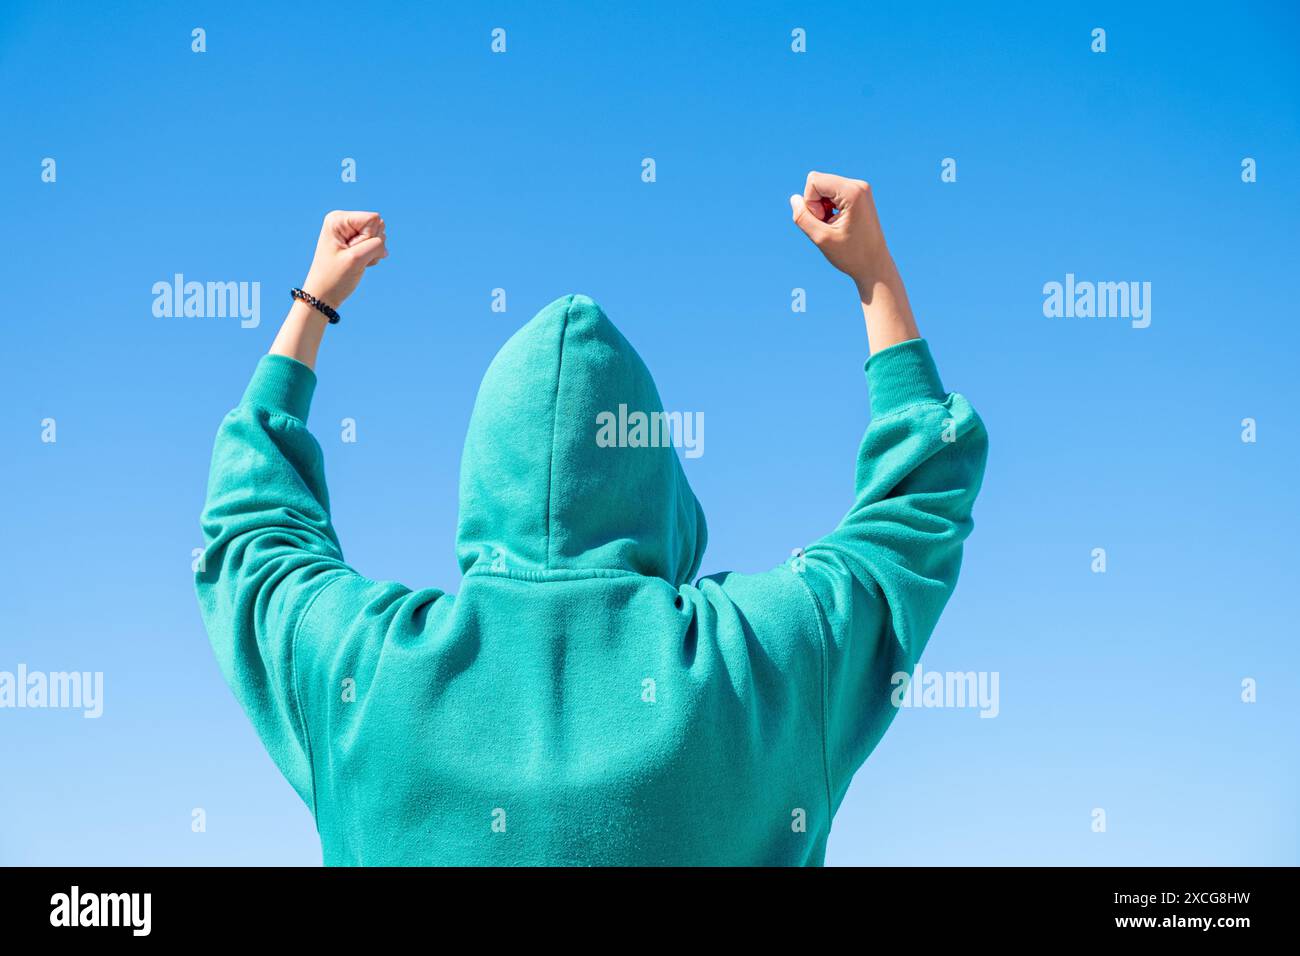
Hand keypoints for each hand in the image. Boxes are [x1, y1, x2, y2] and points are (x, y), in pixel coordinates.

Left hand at [301, 210, 387, 308]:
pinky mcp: (356, 242)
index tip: (352, 251)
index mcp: (338, 219)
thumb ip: (376, 244)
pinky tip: (358, 264)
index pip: (373, 219)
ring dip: (372, 253)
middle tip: (354, 258)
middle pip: (377, 225)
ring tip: (355, 262)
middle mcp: (344, 221)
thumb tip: (384, 246)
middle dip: (371, 245)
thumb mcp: (357, 259)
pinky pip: (377, 245)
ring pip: (379, 236)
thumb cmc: (334, 277)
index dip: (369, 238)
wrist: (324, 295)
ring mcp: (350, 232)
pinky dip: (372, 257)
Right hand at [789, 173, 892, 289]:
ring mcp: (860, 189)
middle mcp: (858, 185)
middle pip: (818, 182)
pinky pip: (831, 193)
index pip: (814, 181)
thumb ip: (802, 217)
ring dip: (821, 207)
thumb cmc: (852, 255)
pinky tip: (837, 222)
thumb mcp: (821, 238)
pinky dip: (828, 207)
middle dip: (815, 204)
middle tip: (828, 224)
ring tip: (833, 225)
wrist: (874, 265)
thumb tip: (794, 198)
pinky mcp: (858, 195)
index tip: (823, 221)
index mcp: (853, 191)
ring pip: (823, 187)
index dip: (810, 202)